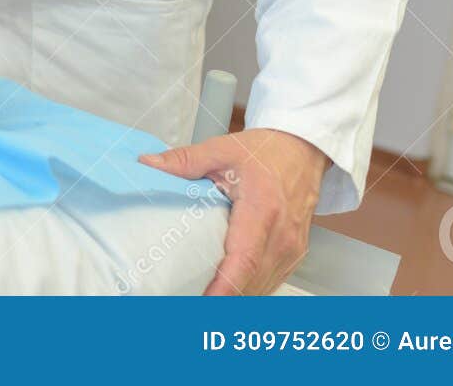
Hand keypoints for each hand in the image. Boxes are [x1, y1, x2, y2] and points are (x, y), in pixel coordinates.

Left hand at [140, 128, 328, 294]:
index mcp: (263, 210)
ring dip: (233, 298)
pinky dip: (247, 291)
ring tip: (198, 300)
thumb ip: (185, 161)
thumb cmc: (268, 150)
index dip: (224, 286)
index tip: (201, 301)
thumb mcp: (223, 149)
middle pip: (251, 282)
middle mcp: (283, 236)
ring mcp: (292, 249)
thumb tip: (149, 165)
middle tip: (184, 303)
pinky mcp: (294, 255)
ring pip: (262, 288)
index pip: (244, 259)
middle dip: (220, 299)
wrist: (303, 150)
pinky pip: (270, 282)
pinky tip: (225, 293)